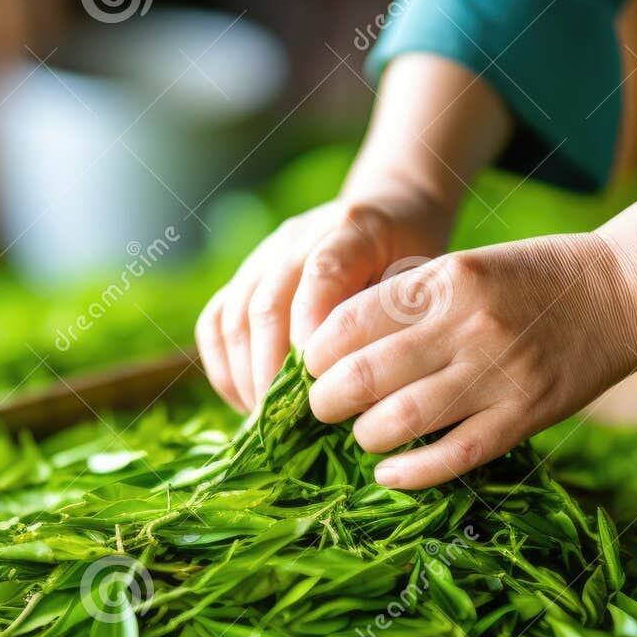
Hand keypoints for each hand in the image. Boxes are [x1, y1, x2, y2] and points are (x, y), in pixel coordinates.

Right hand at [195, 184, 453, 411]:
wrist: (389, 213)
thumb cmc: (411, 259)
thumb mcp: (422, 282)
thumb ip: (395, 323)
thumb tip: (368, 394)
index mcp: (351, 229)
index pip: (322, 274)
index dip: (313, 331)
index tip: (319, 382)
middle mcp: (297, 237)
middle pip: (266, 305)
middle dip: (273, 372)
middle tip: (289, 423)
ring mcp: (263, 255)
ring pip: (233, 316)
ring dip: (246, 376)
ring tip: (266, 420)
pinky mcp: (243, 275)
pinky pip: (214, 321)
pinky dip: (222, 366)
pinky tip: (245, 401)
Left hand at [303, 233, 636, 488]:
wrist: (626, 291)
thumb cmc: (535, 277)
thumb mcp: (467, 267)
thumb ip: (410, 300)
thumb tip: (337, 345)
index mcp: (447, 280)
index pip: (350, 322)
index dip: (315, 353)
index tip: (308, 367)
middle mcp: (468, 326)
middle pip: (364, 375)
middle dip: (325, 399)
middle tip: (318, 407)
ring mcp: (497, 375)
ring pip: (401, 421)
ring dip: (365, 435)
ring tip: (360, 433)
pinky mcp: (523, 416)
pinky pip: (453, 456)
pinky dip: (411, 472)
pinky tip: (387, 473)